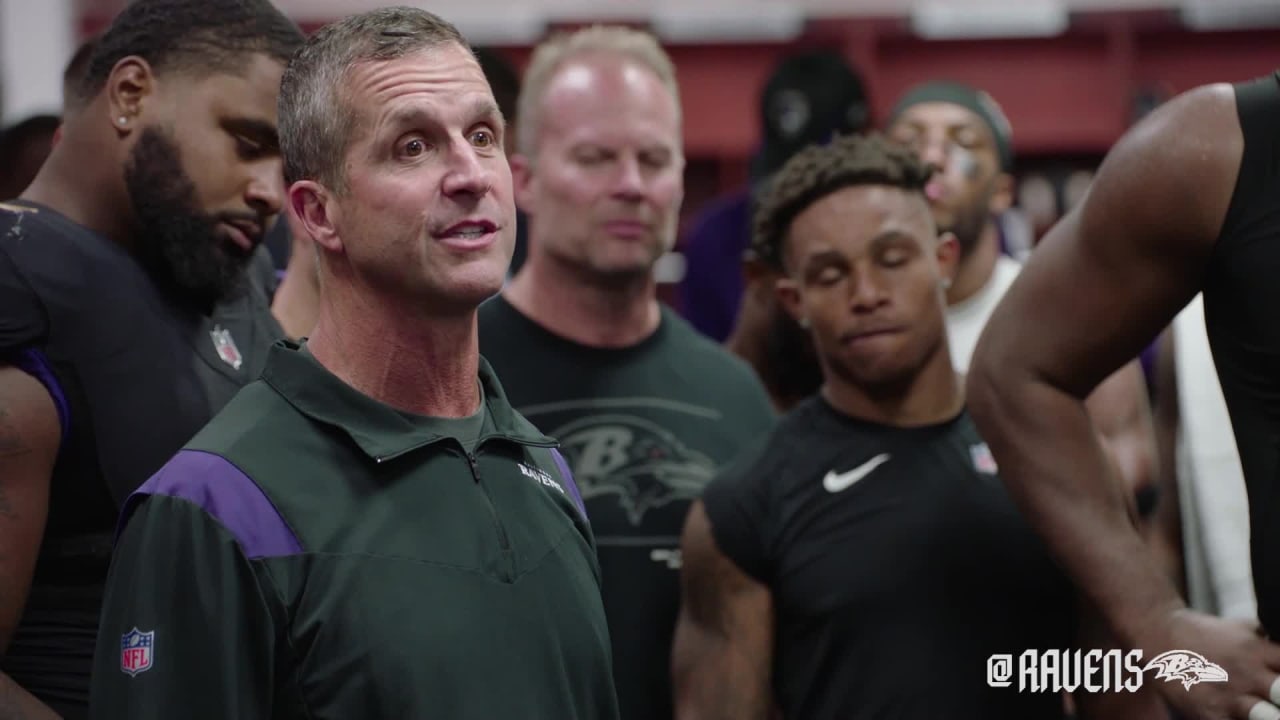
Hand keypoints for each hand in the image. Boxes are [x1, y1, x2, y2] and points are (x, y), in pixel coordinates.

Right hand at [1137, 609, 1279, 718]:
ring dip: (1269, 715)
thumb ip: (1270, 642)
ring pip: (1268, 717)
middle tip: (1277, 700)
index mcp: (1260, 651)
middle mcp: (1248, 673)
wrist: (1159, 633)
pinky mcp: (1209, 713)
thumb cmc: (1204, 633)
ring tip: (1264, 711)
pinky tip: (1241, 718)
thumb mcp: (1243, 628)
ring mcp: (1229, 695)